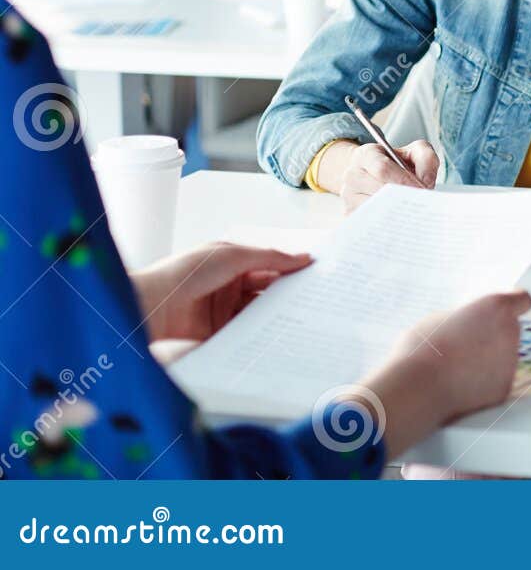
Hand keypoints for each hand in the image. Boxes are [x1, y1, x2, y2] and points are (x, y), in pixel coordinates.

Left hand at [132, 242, 312, 342]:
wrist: (151, 306)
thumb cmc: (184, 273)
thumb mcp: (232, 256)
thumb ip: (270, 258)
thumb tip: (303, 258)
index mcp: (233, 262)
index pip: (270, 266)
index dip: (292, 269)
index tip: (317, 274)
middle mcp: (230, 285)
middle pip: (267, 290)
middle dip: (288, 294)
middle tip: (316, 299)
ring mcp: (224, 310)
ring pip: (259, 312)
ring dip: (277, 315)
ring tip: (303, 317)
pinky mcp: (219, 332)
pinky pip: (246, 332)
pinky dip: (261, 334)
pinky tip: (279, 335)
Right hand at [318, 139, 438, 212]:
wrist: (377, 174)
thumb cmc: (398, 164)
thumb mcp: (415, 152)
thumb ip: (426, 159)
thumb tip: (425, 182)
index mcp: (366, 155)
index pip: (382, 168)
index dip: (403, 180)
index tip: (421, 189)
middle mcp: (353, 174)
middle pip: (378, 190)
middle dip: (402, 198)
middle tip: (420, 204)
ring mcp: (348, 196)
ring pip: (373, 209)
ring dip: (396, 213)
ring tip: (412, 212)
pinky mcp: (350, 214)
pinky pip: (369, 224)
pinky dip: (387, 225)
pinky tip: (401, 222)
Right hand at [359, 289, 530, 457]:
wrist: (416, 390)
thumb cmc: (422, 350)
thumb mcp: (439, 319)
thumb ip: (464, 318)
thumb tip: (467, 324)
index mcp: (497, 308)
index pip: (523, 299)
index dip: (513, 304)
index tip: (504, 310)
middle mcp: (511, 333)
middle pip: (510, 330)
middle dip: (494, 335)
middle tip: (467, 343)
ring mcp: (510, 363)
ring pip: (503, 357)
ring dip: (488, 359)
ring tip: (456, 367)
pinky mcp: (504, 389)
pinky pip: (496, 381)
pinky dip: (484, 383)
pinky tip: (460, 384)